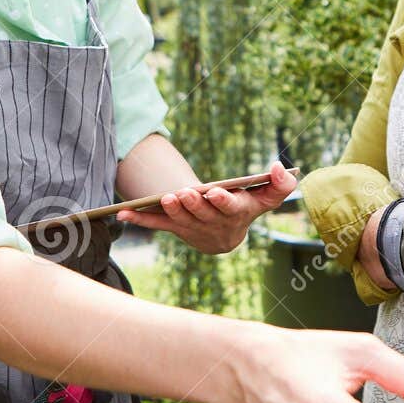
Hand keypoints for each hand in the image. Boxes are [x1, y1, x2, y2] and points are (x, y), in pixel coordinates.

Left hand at [115, 161, 297, 253]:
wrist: (226, 236)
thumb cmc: (248, 208)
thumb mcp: (267, 198)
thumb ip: (281, 185)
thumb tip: (279, 166)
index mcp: (236, 213)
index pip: (230, 208)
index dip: (222, 201)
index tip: (215, 192)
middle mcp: (213, 224)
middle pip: (202, 214)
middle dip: (192, 204)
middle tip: (183, 194)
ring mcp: (192, 228)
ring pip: (180, 220)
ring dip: (170, 211)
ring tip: (163, 199)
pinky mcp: (175, 229)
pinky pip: (156, 225)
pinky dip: (140, 220)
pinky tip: (122, 214)